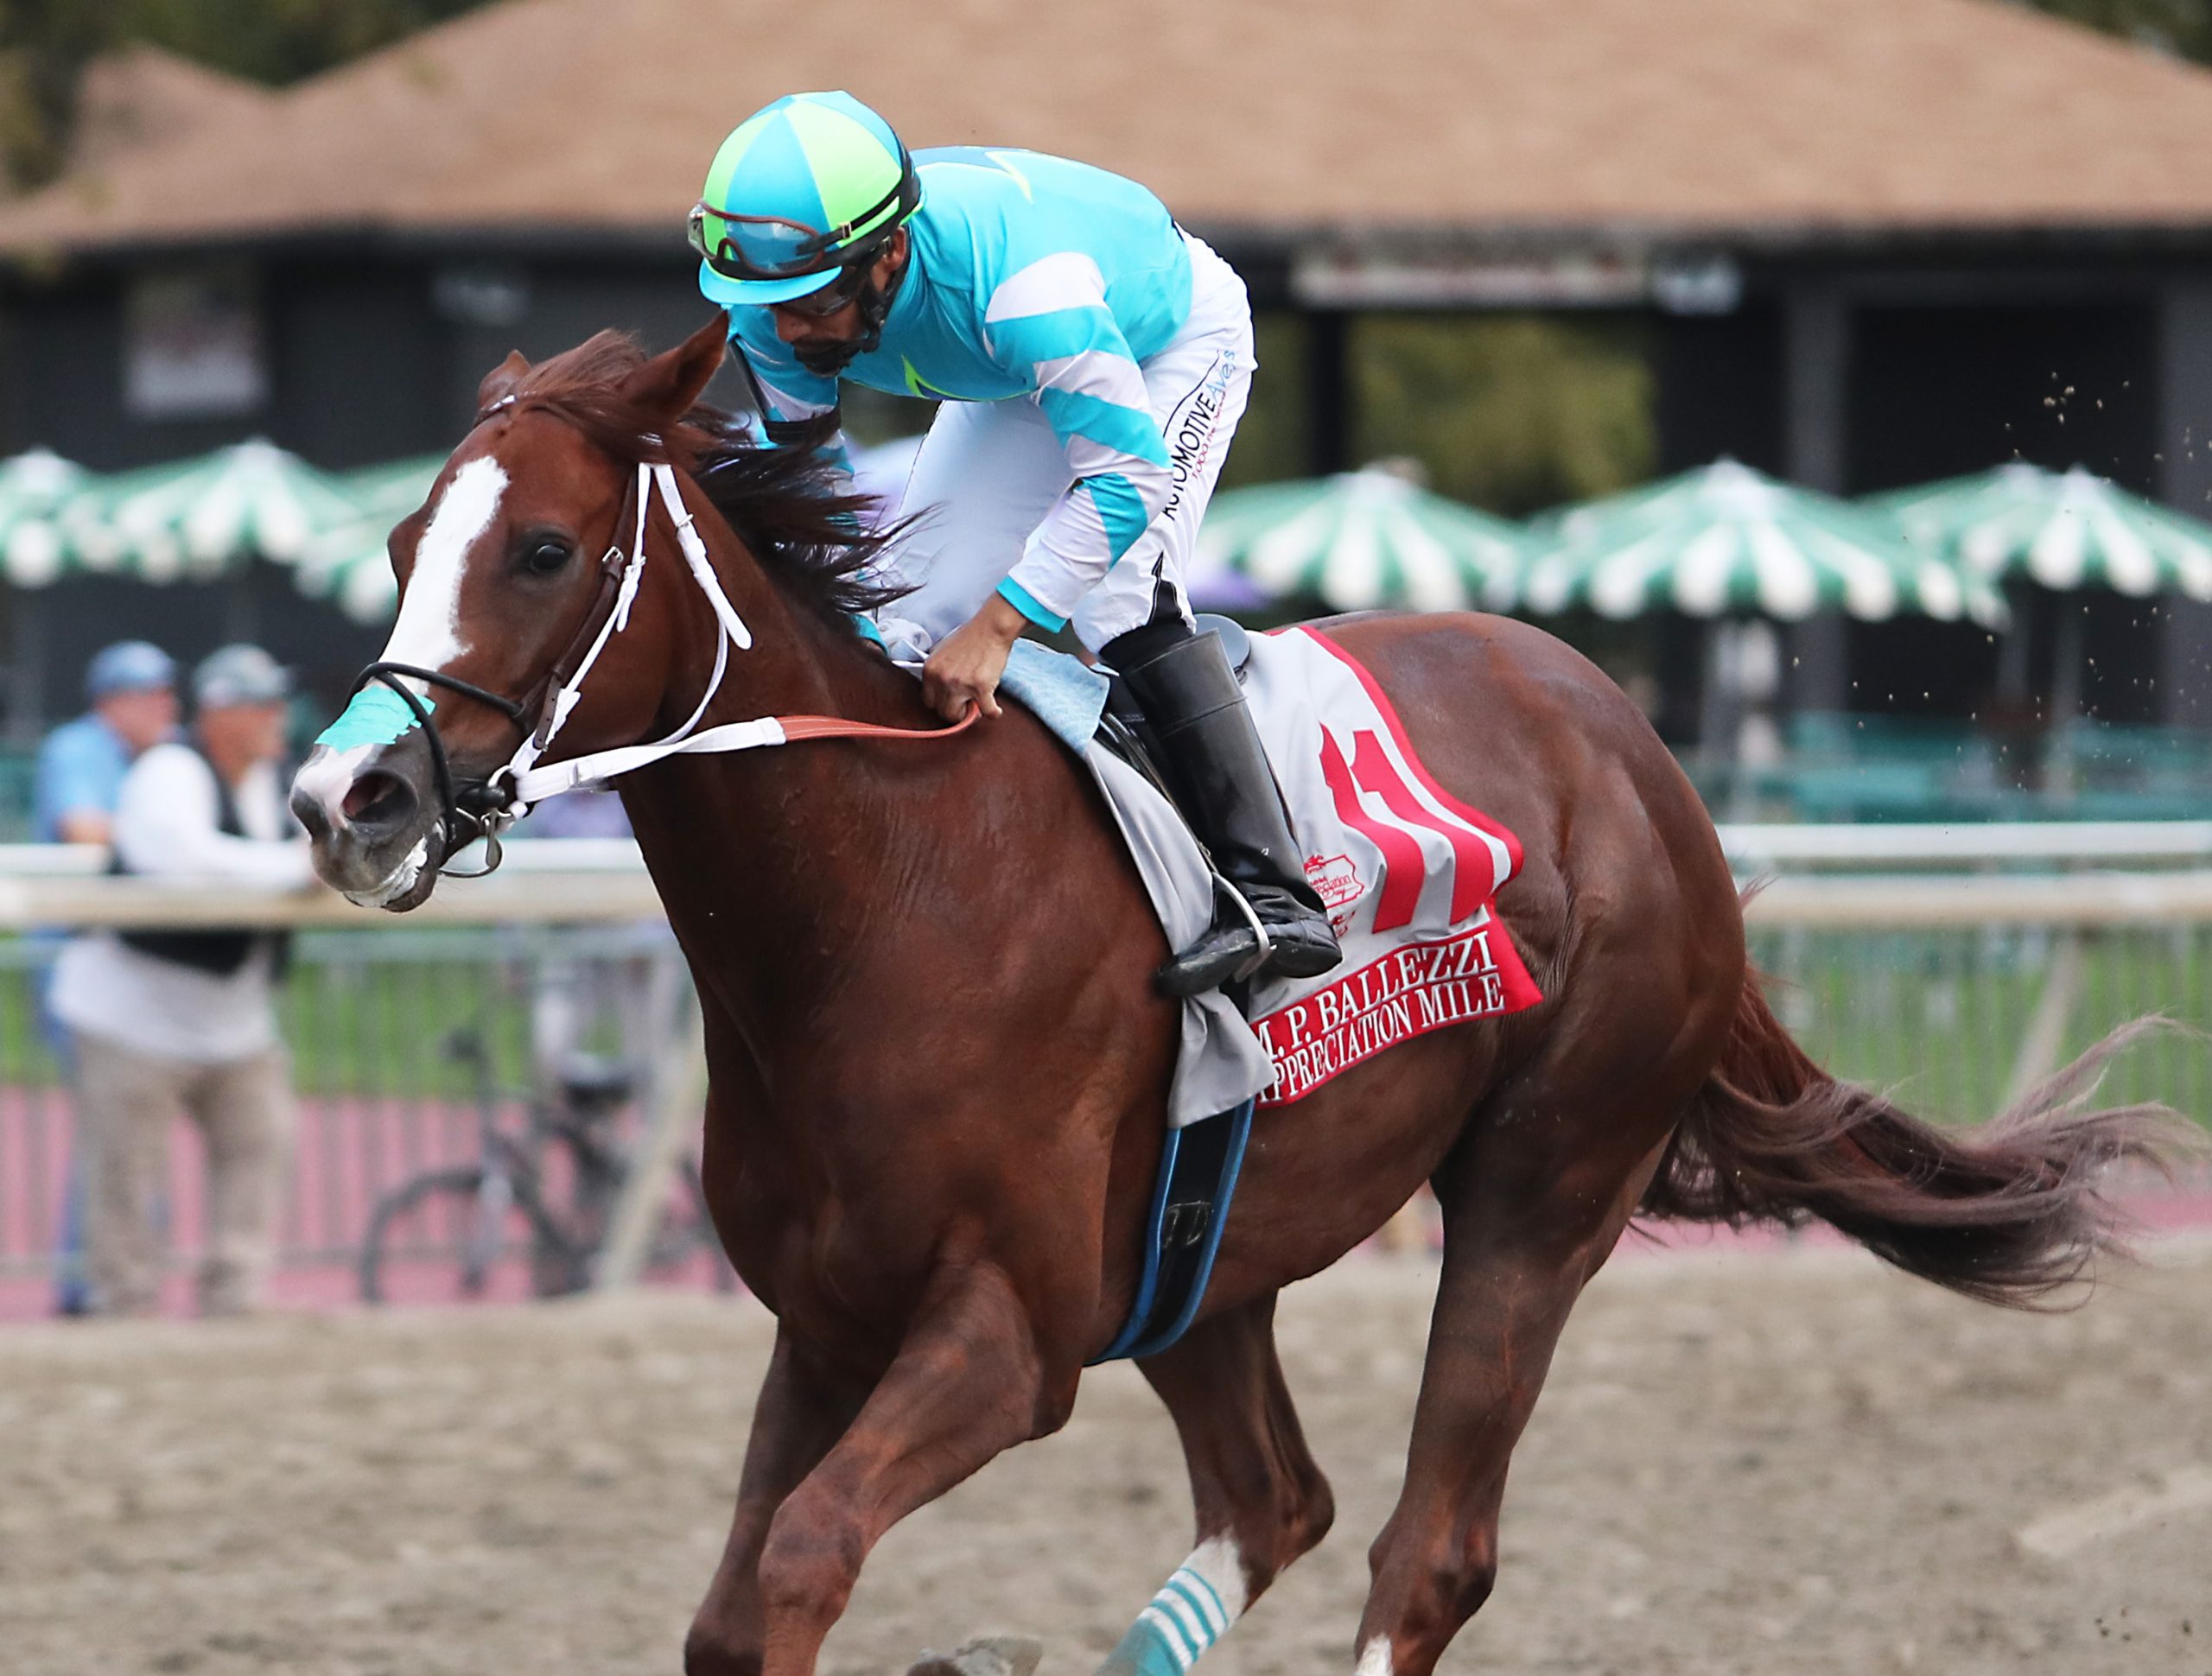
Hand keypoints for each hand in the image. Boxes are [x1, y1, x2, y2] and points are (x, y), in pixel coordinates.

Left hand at [921, 594, 1027, 721]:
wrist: (991, 627)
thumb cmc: (970, 636)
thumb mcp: (942, 651)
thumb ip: (938, 671)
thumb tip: (940, 692)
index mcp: (930, 670)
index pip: (929, 702)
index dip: (942, 703)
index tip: (952, 702)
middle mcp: (942, 679)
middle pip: (943, 712)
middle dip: (956, 711)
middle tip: (968, 704)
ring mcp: (960, 684)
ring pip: (960, 716)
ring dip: (971, 714)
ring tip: (979, 705)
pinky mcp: (981, 688)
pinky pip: (986, 712)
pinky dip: (993, 713)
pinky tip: (995, 709)